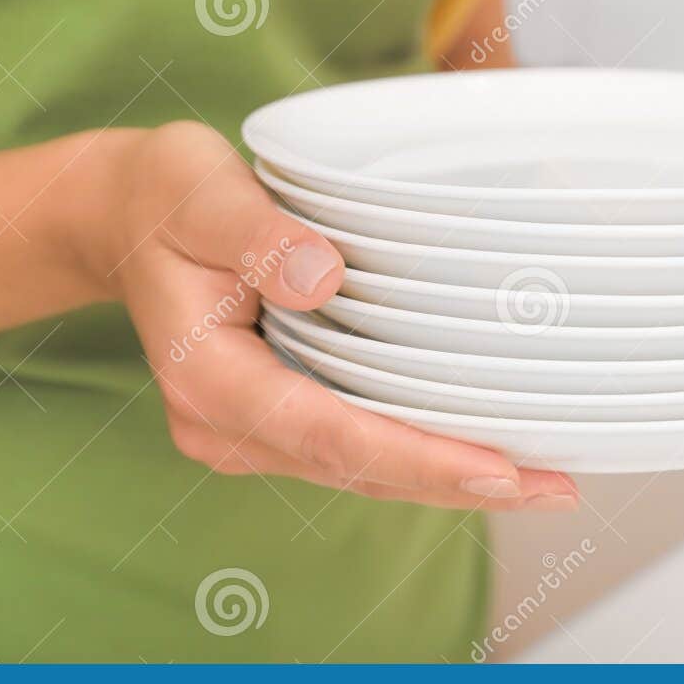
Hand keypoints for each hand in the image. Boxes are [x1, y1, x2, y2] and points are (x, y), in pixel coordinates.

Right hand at [91, 122, 579, 511]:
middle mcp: (227, 426)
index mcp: (208, 380)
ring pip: (365, 471)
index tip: (497, 469)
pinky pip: (358, 449)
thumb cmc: (167, 199)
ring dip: (452, 481)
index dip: (419, 456)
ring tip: (545, 483)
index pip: (330, 433)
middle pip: (360, 469)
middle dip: (459, 485)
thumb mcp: (199, 194)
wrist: (128, 217)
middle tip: (556, 490)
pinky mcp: (278, 417)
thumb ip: (256, 235)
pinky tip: (487, 454)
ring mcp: (252, 431)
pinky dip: (423, 455)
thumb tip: (320, 275)